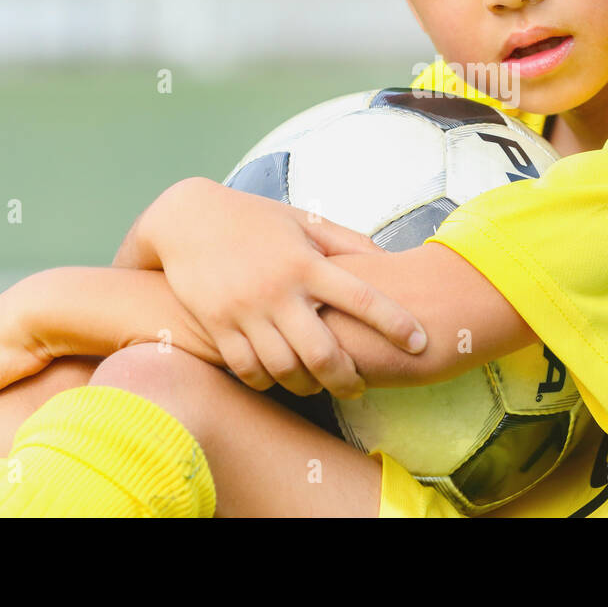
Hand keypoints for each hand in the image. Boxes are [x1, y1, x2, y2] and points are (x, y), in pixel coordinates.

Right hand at [142, 177, 426, 399]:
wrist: (187, 219)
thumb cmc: (256, 220)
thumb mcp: (304, 221)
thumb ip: (347, 243)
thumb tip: (389, 261)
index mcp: (306, 262)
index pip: (362, 297)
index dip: (395, 322)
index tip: (420, 342)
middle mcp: (278, 290)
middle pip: (323, 353)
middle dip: (348, 379)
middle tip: (360, 387)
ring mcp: (246, 311)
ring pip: (285, 369)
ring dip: (309, 385)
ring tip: (320, 384)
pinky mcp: (217, 326)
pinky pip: (249, 370)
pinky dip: (269, 381)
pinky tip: (280, 377)